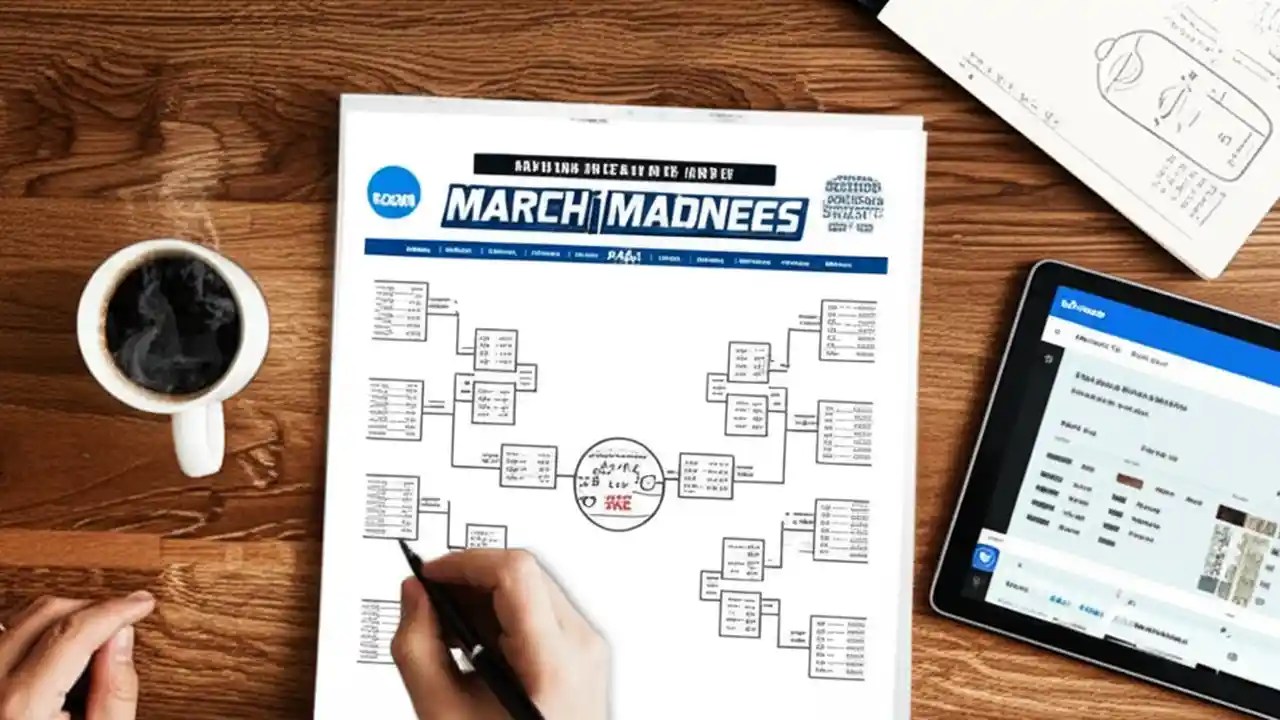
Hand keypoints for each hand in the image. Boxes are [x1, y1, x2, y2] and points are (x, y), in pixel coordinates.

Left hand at [0, 591, 154, 719]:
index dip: (116, 610)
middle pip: (45, 613)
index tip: (140, 604)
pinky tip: (55, 647)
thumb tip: (122, 639)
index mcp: (22, 704)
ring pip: (19, 619)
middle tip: (124, 615)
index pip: (74, 631)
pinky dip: (31, 633)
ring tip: (94, 632)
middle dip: (92, 608)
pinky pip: (3, 640)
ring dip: (60, 617)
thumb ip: (114, 694)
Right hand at [392, 549, 608, 719]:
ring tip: (449, 637)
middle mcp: (581, 647)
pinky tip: (474, 649)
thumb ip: (417, 649)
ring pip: (532, 588)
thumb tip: (414, 597)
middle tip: (430, 606)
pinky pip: (541, 612)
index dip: (464, 563)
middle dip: (469, 581)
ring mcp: (587, 651)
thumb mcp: (444, 714)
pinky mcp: (582, 655)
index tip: (430, 575)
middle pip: (524, 574)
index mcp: (553, 660)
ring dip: (483, 600)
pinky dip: (502, 618)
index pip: (515, 572)